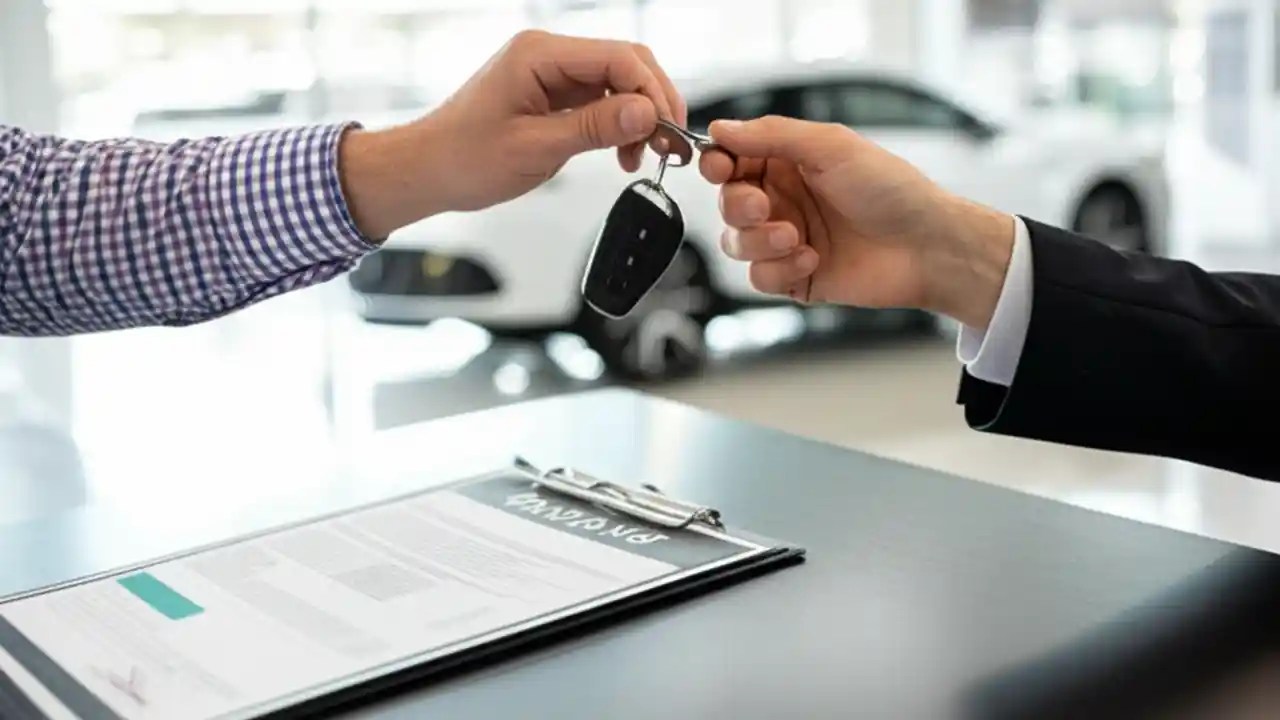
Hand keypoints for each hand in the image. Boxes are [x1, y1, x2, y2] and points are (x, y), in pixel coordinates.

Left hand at [341, 30, 685, 237]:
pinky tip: (623, 155)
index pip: (618, 58)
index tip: (668, 130)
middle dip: (654, 102)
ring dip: (639, 118)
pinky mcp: (551, 94)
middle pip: (625, 64)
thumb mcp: (536, 148)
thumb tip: (645, 113)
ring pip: (617, 84)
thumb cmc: (464, 158)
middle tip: (671, 144)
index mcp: (538, 54)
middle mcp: (547, 55)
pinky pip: (600, 101)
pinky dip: (619, 126)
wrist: (427, 171)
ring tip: (646, 156)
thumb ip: (594, 128)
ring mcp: (550, 73)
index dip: (652, 92)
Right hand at [699, 116, 1015, 328]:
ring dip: (758, 241)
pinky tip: (812, 260)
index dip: (718, 164)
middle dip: (738, 206)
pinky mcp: (794, 277)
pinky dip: (779, 269)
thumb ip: (771, 135)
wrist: (927, 247)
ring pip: (735, 243)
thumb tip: (719, 128)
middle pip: (727, 203)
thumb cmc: (891, 189)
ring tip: (795, 238)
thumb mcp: (830, 147)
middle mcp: (784, 199)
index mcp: (789, 162)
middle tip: (764, 207)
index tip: (719, 168)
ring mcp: (786, 240)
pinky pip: (758, 278)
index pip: (732, 160)